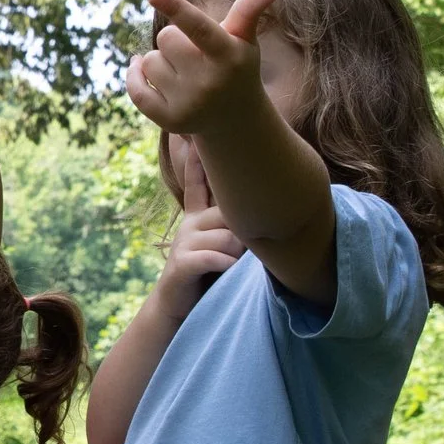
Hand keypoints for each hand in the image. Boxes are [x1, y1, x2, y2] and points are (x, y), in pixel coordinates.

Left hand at [125, 0, 276, 136]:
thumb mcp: (244, 38)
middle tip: (193, 54)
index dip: (176, 8)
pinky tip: (141, 70)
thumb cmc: (236, 65)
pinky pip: (136, 90)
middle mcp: (210, 83)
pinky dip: (135, 76)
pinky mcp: (171, 121)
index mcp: (229, 56)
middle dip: (175, 39)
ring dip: (160, 61)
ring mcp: (190, 104)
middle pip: (166, 38)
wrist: (236, 118)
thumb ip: (248, 10)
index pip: (198, 27)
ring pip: (149, 61)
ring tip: (183, 73)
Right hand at [151, 142, 243, 321]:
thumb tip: (264, 213)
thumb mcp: (223, 246)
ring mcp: (184, 242)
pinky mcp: (182, 263)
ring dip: (238, 252)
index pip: (197, 183)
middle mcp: (190, 225)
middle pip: (228, 212)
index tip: (193, 136)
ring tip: (236, 265)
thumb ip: (235, 228)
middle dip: (244, 229)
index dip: (196, 160)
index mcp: (198, 217)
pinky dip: (226, 264)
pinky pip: (212, 257)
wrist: (179, 308)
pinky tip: (230, 270)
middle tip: (247, 246)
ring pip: (225, 235)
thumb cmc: (209, 276)